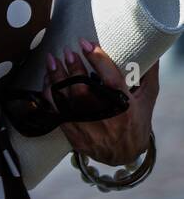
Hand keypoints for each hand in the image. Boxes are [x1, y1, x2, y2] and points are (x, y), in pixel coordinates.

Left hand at [45, 40, 158, 165]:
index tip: (85, 43)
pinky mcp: (73, 134)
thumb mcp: (146, 99)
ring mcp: (87, 128)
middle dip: (73, 68)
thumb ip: (146, 75)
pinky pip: (55, 110)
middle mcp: (105, 119)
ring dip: (56, 77)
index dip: (98, 59)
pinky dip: (49, 92)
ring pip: (65, 99)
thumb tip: (151, 51)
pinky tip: (48, 78)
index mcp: (125, 108)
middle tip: (67, 52)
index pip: (111, 80)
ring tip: (52, 60)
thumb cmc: (136, 121)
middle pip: (82, 89)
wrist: (123, 155)